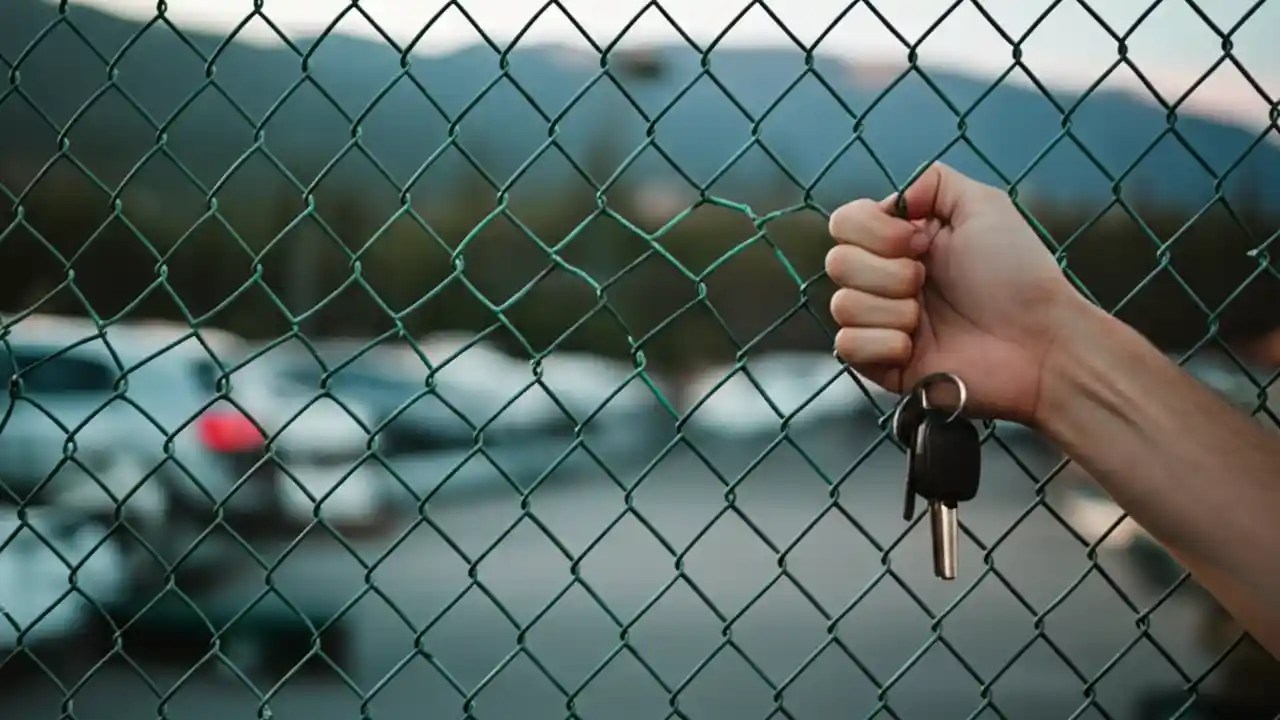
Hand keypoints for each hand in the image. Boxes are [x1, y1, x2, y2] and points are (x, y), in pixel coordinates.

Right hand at [825, 163, 1085, 422]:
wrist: (1038, 342)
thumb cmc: (1018, 275)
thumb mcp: (984, 205)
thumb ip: (933, 181)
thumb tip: (890, 202)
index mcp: (901, 243)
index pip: (844, 223)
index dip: (875, 231)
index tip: (921, 243)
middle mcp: (884, 280)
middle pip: (837, 262)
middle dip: (888, 272)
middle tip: (928, 282)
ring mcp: (881, 323)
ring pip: (841, 305)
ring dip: (893, 309)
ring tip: (929, 320)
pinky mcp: (881, 365)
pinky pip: (847, 346)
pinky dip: (884, 343)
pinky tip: (916, 347)